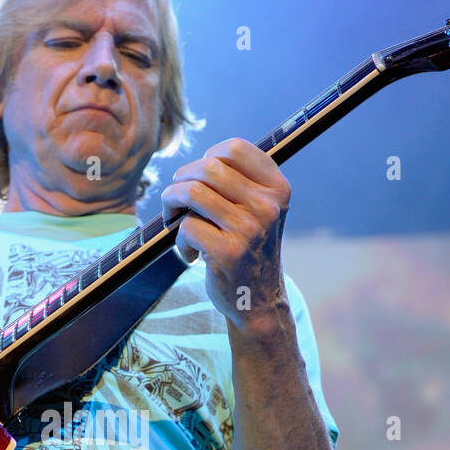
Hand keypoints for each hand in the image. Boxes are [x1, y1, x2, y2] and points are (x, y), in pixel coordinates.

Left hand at [160, 137, 291, 331]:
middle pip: (208, 167)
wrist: (256, 301)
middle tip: (175, 199)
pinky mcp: (228, 252)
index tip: (198, 177)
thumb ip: (239, 183)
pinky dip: (179, 239)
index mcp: (277, 188)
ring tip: (172, 219)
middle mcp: (268, 205)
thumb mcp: (258, 211)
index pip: (235, 148)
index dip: (207, 157)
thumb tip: (196, 163)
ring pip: (192, 193)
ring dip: (171, 204)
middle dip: (181, 180)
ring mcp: (249, 229)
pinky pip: (186, 226)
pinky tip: (191, 253)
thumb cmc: (248, 250)